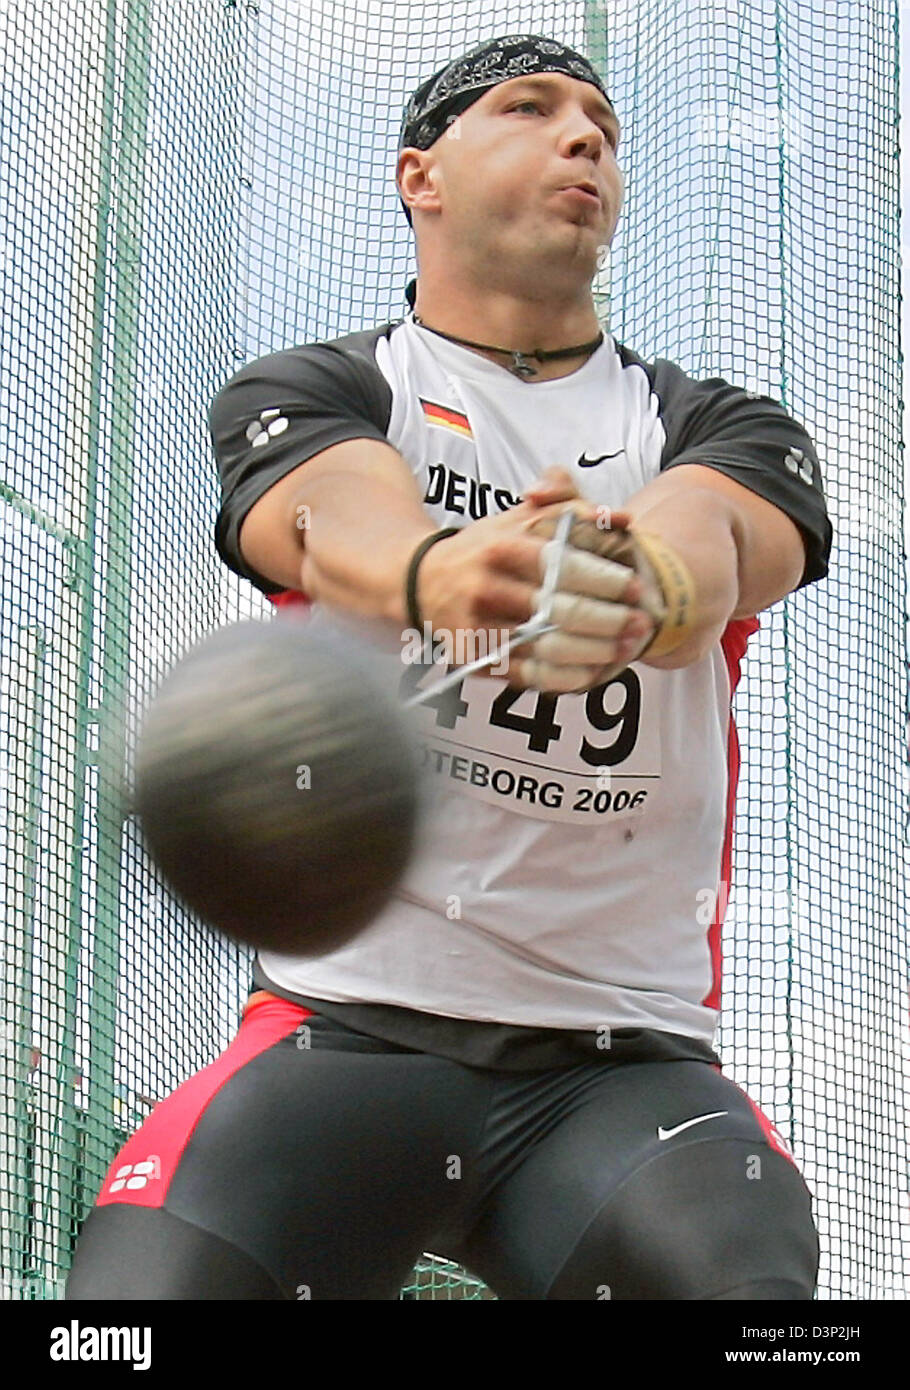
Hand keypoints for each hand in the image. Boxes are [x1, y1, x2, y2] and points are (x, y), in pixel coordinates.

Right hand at [415, 466, 653, 691]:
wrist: (418, 581)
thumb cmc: (484, 548)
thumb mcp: (518, 516)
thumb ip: (569, 507)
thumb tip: (621, 519)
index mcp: (501, 547)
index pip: (564, 565)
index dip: (605, 580)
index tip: (635, 589)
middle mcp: (488, 587)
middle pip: (560, 610)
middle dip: (609, 621)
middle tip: (641, 624)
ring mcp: (479, 627)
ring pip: (548, 647)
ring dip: (594, 652)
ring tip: (625, 649)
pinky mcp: (475, 658)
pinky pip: (528, 674)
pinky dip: (564, 677)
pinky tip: (592, 672)